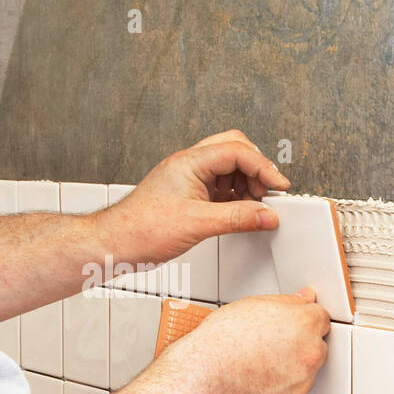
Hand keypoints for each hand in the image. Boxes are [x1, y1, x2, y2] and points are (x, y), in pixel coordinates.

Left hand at [103, 130, 289, 265]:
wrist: (115, 243)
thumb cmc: (141, 229)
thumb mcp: (197, 224)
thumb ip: (237, 218)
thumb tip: (267, 215)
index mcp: (190, 162)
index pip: (237, 151)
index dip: (263, 167)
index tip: (278, 187)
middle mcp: (189, 165)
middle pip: (234, 150)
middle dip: (255, 170)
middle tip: (267, 193)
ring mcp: (188, 178)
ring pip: (228, 168)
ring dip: (246, 184)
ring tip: (254, 207)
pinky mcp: (188, 195)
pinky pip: (219, 187)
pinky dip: (234, 197)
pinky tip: (239, 212)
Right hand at [175, 288, 330, 393]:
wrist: (200, 379)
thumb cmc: (218, 343)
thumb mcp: (250, 305)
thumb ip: (285, 302)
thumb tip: (303, 299)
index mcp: (304, 325)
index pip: (320, 319)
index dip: (302, 321)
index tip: (290, 327)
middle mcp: (309, 355)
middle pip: (315, 348)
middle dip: (298, 348)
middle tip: (267, 348)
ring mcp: (301, 385)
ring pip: (303, 377)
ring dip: (287, 374)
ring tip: (254, 369)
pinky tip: (253, 387)